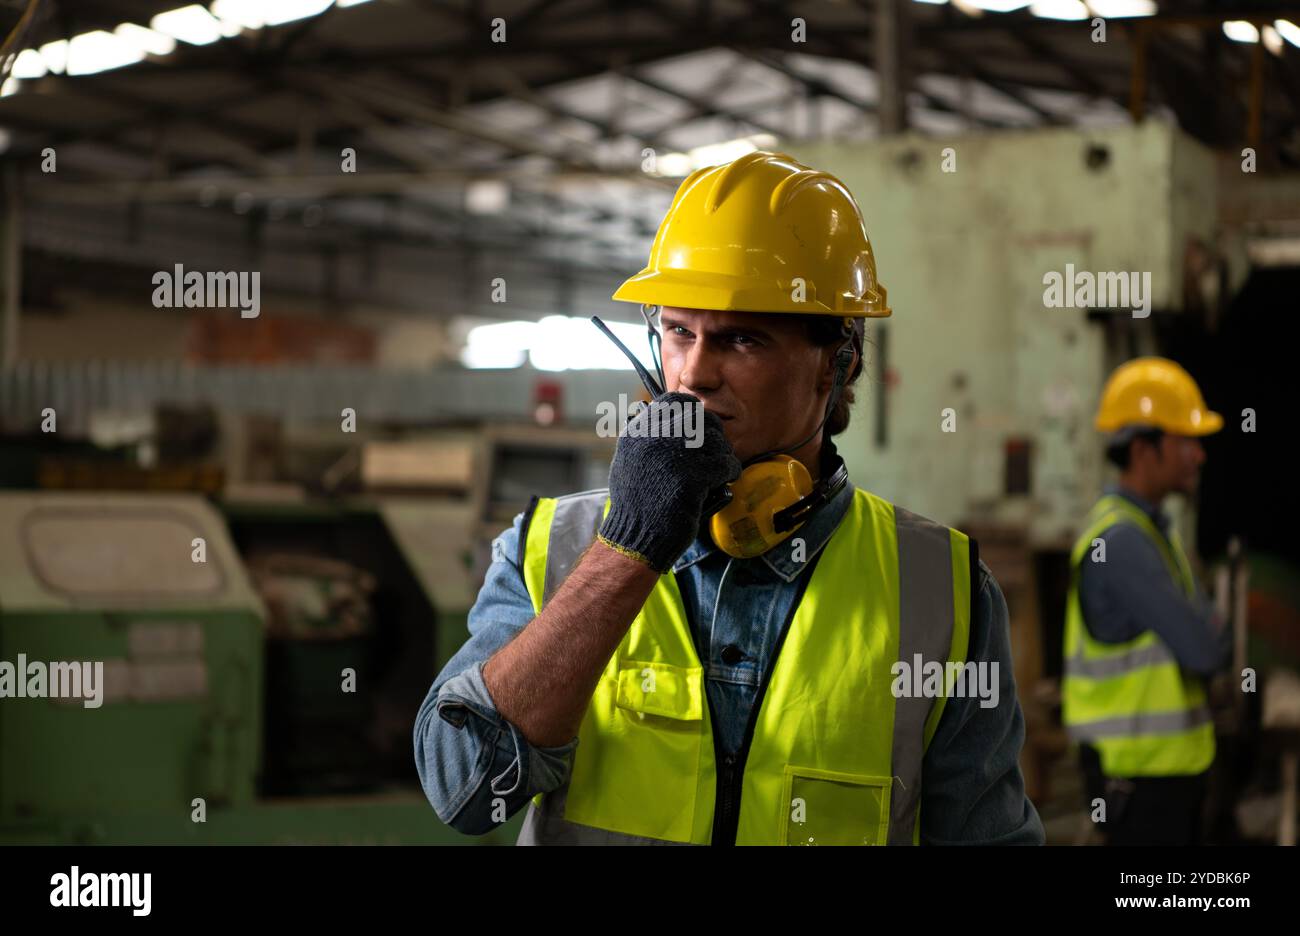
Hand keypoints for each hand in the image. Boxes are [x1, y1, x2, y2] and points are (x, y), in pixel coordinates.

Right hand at [597, 391, 740, 571]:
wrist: (634, 539)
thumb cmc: (637, 506)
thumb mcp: (630, 462)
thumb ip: (648, 439)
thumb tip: (676, 420)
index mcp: (638, 432)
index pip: (673, 401)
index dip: (693, 410)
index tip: (702, 425)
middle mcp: (653, 438)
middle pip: (700, 417)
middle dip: (714, 432)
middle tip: (718, 450)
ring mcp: (672, 456)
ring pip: (716, 440)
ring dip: (723, 454)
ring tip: (721, 469)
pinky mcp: (690, 477)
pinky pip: (724, 463)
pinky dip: (730, 470)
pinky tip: (726, 479)